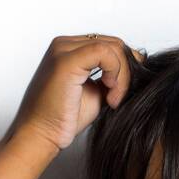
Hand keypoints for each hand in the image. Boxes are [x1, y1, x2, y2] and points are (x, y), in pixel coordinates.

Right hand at [6, 34, 144, 151]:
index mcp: (70, 49)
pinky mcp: (67, 60)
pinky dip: (116, 73)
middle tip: (119, 98)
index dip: (125, 66)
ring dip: (122, 76)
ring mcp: (64, 49)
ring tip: (113, 99)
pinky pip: (105, 52)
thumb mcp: (97, 93)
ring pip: (113, 47)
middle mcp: (65, 45)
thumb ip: (111, 78)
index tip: (122, 92)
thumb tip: (137, 69)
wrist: (41, 135)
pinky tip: (109, 93)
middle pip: (114, 43)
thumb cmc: (63, 118)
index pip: (109, 45)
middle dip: (127, 71)